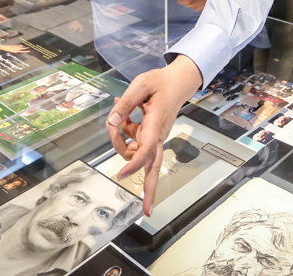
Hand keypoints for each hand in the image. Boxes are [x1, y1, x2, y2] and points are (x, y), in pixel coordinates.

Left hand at [106, 55, 202, 215]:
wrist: (178, 82)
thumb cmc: (161, 81)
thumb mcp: (141, 84)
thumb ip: (126, 102)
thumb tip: (113, 120)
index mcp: (156, 122)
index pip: (146, 148)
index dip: (135, 164)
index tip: (122, 176)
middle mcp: (158, 134)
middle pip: (154, 167)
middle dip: (150, 189)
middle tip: (146, 211)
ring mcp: (156, 137)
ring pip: (135, 152)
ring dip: (120, 140)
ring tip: (117, 114)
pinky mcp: (152, 136)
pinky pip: (134, 142)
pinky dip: (125, 132)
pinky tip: (123, 115)